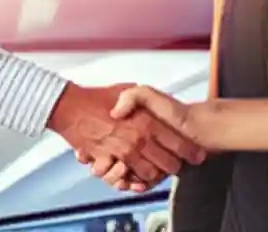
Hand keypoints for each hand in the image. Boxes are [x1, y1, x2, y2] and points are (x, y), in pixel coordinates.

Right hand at [48, 83, 203, 189]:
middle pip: (169, 164)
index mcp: (146, 121)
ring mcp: (123, 152)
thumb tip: (152, 103)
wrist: (70, 108)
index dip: (190, 152)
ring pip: (150, 174)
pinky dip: (132, 179)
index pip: (177, 143)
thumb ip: (142, 96)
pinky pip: (126, 178)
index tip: (197, 155)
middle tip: (177, 165)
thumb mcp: (126, 88)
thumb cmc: (95, 97)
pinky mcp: (108, 161)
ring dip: (155, 174)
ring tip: (157, 171)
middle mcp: (138, 139)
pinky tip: (134, 174)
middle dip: (175, 167)